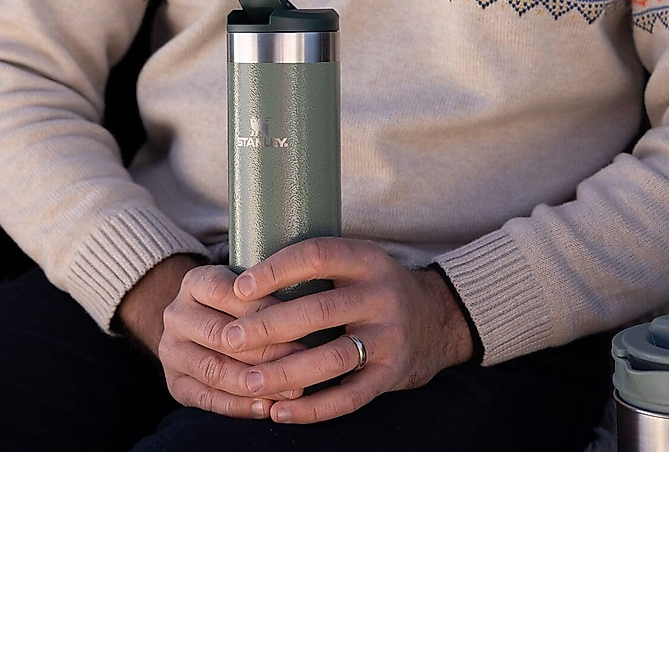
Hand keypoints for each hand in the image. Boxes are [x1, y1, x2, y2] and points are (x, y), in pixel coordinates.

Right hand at [156, 262, 307, 417]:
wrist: (202, 324)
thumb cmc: (244, 301)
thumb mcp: (252, 284)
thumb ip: (273, 289)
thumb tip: (311, 306)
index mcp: (195, 282)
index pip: (225, 292)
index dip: (262, 307)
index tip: (299, 318)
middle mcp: (177, 315)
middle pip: (221, 334)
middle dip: (266, 349)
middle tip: (303, 358)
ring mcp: (171, 352)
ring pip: (213, 370)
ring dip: (256, 382)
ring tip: (292, 389)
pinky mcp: (175, 384)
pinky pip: (206, 399)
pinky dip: (238, 406)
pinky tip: (265, 407)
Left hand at [227, 237, 474, 423]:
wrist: (437, 320)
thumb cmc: (374, 291)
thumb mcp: (357, 264)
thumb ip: (316, 269)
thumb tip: (242, 281)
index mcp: (367, 260)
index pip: (318, 255)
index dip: (277, 270)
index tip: (240, 288)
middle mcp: (383, 295)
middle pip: (320, 310)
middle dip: (269, 326)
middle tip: (230, 339)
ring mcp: (390, 336)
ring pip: (332, 358)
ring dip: (285, 373)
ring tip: (248, 382)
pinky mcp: (393, 374)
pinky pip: (350, 397)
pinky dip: (312, 409)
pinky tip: (279, 413)